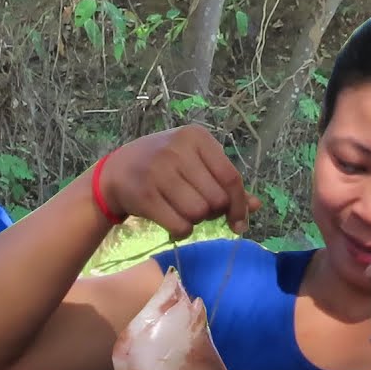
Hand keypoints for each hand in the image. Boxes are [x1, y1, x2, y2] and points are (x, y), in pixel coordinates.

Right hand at [99, 125, 262, 238]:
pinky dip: (181, 231)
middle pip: (216, 199)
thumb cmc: (163, 166)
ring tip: (183, 212)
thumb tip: (255, 206)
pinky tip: (173, 223)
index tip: (238, 222)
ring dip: (195, 221)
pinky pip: (180, 225)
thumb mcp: (194, 163)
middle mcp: (178, 150)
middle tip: (198, 208)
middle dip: (212, 212)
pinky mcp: (145, 195)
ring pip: (198, 213)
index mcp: (196, 138)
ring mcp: (159, 171)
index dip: (239, 205)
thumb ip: (224, 182)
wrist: (115, 171)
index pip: (231, 177)